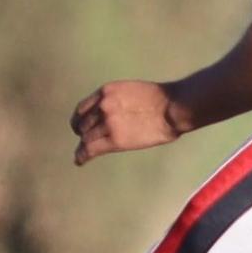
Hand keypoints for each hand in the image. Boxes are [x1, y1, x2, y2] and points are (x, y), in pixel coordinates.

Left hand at [71, 80, 186, 165]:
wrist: (171, 107)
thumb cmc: (160, 99)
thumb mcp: (130, 91)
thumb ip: (116, 101)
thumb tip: (113, 113)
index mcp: (106, 91)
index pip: (83, 108)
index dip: (79, 119)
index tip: (80, 126)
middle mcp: (102, 105)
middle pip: (82, 124)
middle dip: (82, 132)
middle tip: (84, 140)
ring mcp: (107, 123)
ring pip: (86, 138)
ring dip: (85, 146)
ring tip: (82, 153)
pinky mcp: (114, 140)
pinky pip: (90, 149)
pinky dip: (82, 156)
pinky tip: (79, 161)